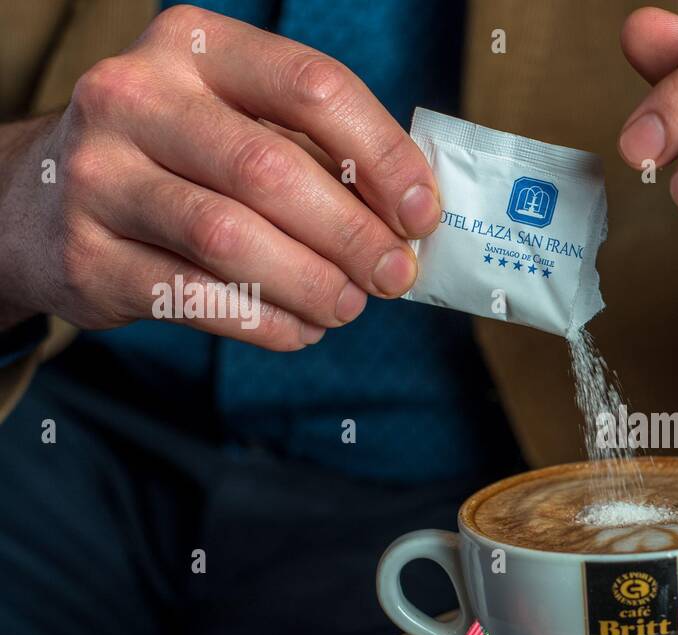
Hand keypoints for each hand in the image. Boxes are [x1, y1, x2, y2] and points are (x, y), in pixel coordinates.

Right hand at [0, 4, 438, 348]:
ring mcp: (99, 176)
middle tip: (396, 276)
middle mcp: (134, 97)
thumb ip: (316, 153)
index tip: (423, 214)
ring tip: (350, 306)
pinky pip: (195, 299)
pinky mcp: (85, 256)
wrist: (38, 198)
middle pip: (272, 169)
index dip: (383, 156)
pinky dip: (265, 321)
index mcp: (193, 46)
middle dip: (354, 235)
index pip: (312, 87)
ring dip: (312, 283)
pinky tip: (300, 329)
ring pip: (230, 238)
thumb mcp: (235, 121)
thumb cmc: (176, 159)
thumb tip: (413, 217)